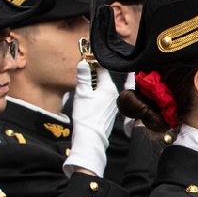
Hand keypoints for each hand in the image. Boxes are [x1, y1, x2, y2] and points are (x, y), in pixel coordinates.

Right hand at [65, 58, 118, 176]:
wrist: (91, 137)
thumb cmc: (86, 115)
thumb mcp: (81, 94)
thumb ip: (83, 77)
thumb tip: (83, 63)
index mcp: (109, 88)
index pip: (102, 69)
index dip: (92, 64)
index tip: (85, 59)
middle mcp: (115, 94)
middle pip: (103, 79)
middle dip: (93, 76)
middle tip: (82, 74)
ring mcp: (114, 103)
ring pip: (103, 89)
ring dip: (94, 86)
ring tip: (84, 88)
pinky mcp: (111, 111)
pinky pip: (104, 98)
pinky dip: (97, 95)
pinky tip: (88, 100)